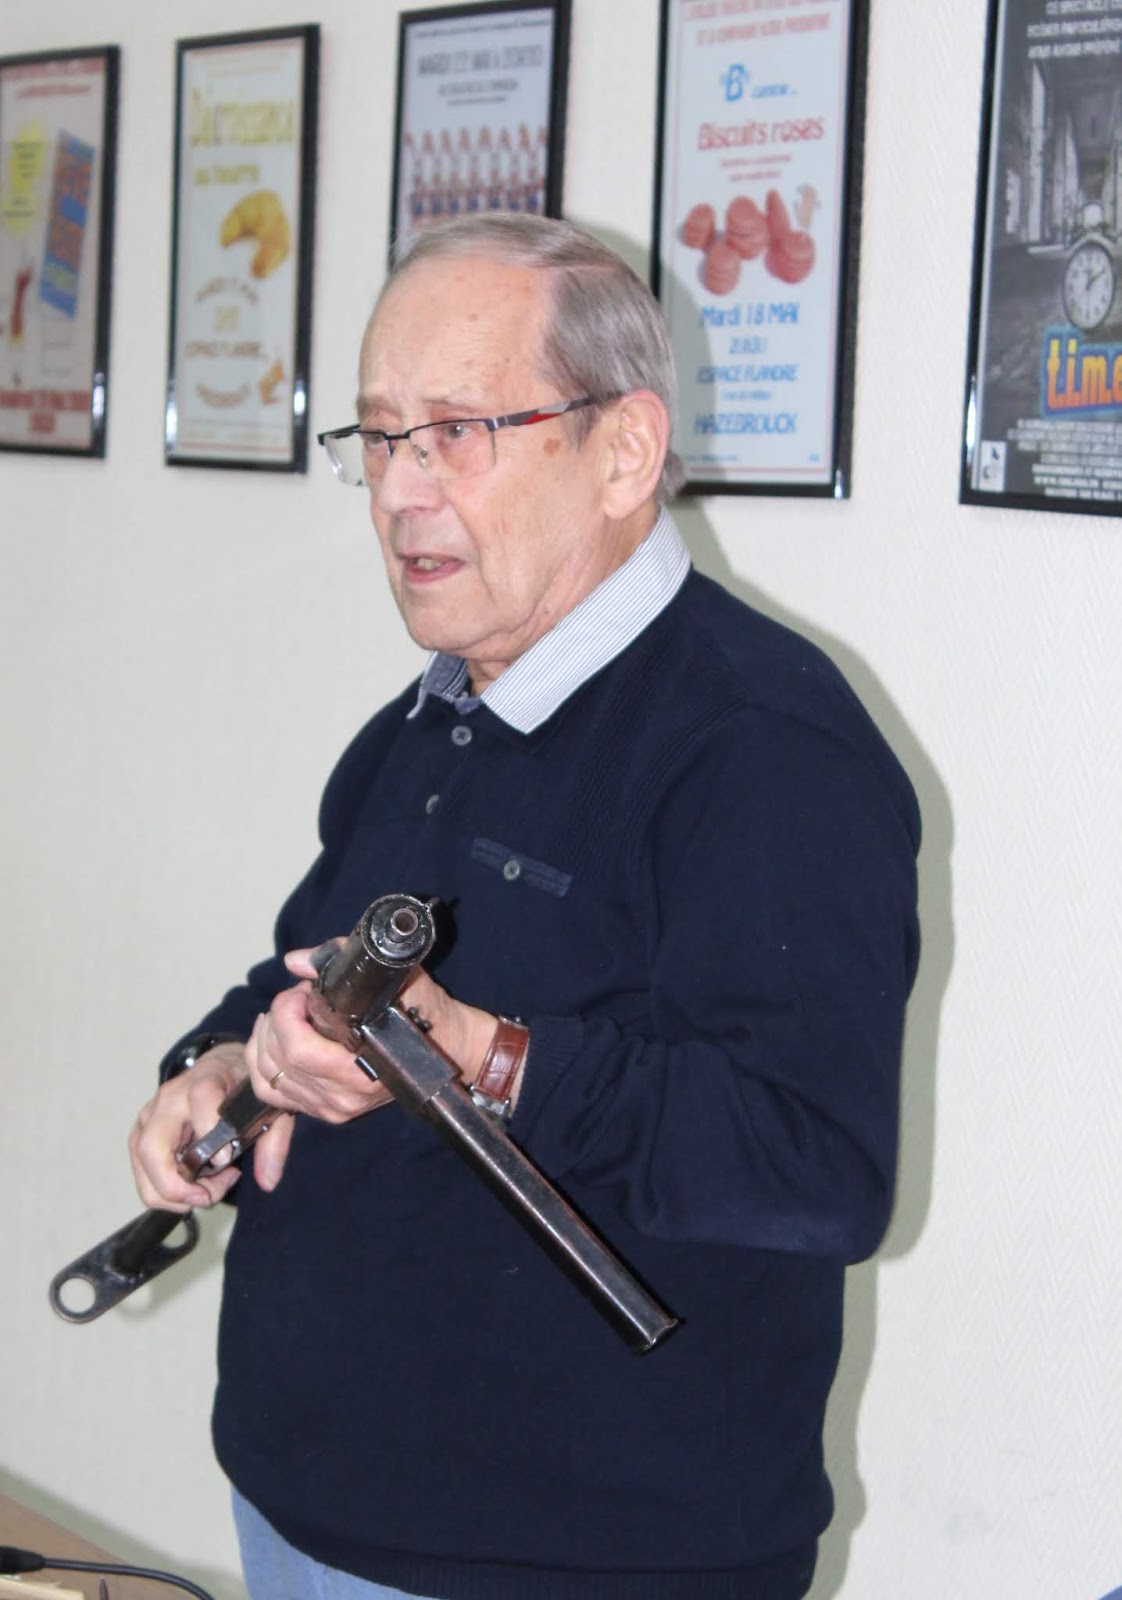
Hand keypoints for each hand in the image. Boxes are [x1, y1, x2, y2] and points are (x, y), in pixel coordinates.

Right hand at [129, 1042, 252, 1211]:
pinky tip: (195, 1184)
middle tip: (209, 1195)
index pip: (201, 1099)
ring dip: (172, 1194)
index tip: (226, 1159)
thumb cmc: (241, 1087)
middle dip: (177, 1186)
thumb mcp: (266, 1105)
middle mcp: (169, 1099)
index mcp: (205, 1082)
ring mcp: (148, 1117)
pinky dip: (165, 1191)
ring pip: (142, 1168)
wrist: (218, 1066)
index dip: (209, 1131)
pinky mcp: (140, 1134)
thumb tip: (268, 1182)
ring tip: (208, 1190)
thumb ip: (274, 1141)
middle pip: (152, 1149)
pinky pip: (142, 1174)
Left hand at [241, 947, 505, 1193]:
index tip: (303, 990)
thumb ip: (343, 960)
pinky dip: (261, 1065)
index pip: (299, 1051)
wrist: (449, 1046)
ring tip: (283, 1014)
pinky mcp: (326, 1111)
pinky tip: (272, 1040)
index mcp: (364, 1069)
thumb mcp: (398, 975)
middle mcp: (346, 1096)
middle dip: (278, 1019)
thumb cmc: (427, 1010)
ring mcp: (334, 1108)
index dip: (288, 1013)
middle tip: (296, 997)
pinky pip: (273, 1094)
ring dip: (265, 1039)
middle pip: (279, 1062)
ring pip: (268, 1078)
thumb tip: (296, 961)